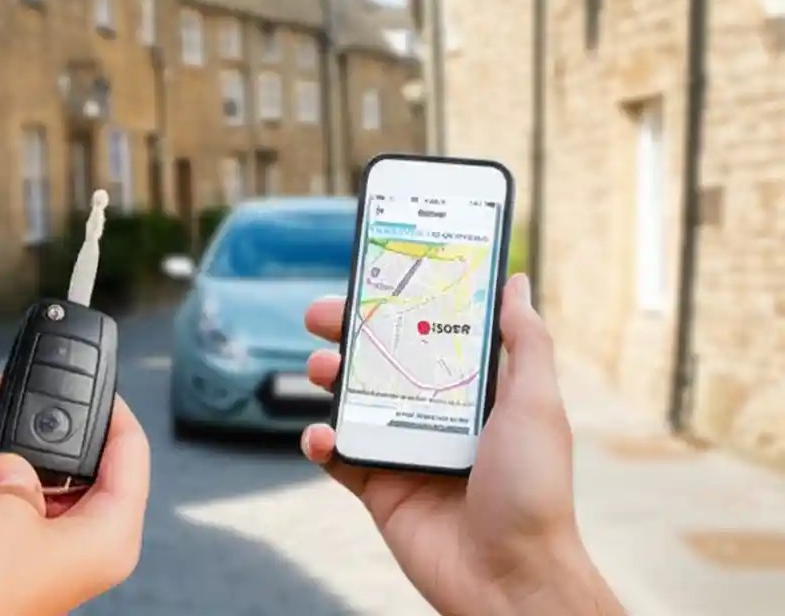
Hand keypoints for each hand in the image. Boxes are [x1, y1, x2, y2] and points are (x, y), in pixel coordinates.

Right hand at [0, 386, 149, 615]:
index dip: (110, 408)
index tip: (90, 379)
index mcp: (108, 533)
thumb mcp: (6, 506)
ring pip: (0, 461)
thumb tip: (8, 460)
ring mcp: (30, 539)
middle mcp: (76, 538)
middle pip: (49, 449)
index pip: (130, 451)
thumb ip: (20, 462)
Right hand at [301, 274, 624, 615]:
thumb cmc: (534, 492)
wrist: (508, 578)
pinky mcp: (377, 487)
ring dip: (328, 379)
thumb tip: (517, 281)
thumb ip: (525, 342)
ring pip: (352, 401)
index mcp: (476, 392)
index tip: (377, 277)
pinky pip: (337, 455)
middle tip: (320, 315)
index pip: (432, 334)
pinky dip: (320, 441)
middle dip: (349, 334)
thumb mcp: (537, 405)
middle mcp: (437, 416)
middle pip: (382, 361)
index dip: (404, 305)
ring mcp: (404, 450)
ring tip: (319, 371)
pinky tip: (322, 436)